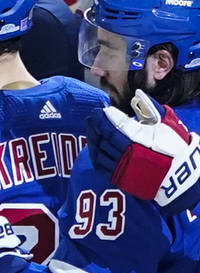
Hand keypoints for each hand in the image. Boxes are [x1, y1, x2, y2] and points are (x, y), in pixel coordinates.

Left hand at [89, 89, 199, 214]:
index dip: (105, 116)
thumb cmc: (175, 147)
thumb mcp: (167, 125)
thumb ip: (151, 108)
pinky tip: (94, 146)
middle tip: (92, 117)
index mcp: (140, 139)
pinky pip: (100, 165)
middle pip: (105, 137)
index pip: (116, 124)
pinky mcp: (120, 178)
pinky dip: (94, 154)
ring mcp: (123, 167)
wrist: (181, 175)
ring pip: (100, 151)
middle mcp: (128, 153)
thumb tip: (138, 93)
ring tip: (92, 129)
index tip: (100, 110)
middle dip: (96, 125)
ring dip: (93, 139)